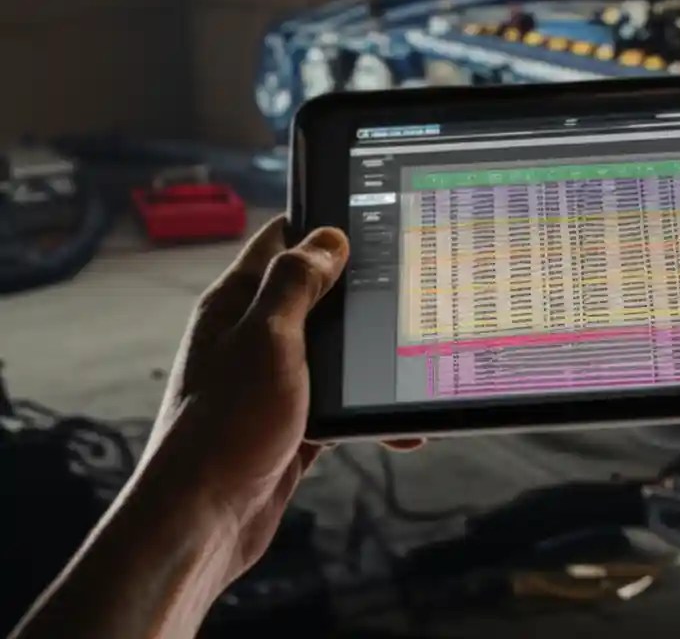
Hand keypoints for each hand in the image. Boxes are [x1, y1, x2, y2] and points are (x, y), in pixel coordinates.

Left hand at [139, 217, 419, 582]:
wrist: (204, 520)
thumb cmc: (226, 426)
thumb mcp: (268, 339)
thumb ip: (296, 285)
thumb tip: (327, 237)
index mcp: (236, 304)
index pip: (281, 242)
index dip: (323, 227)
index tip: (375, 221)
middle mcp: (251, 337)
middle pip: (316, 297)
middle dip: (361, 296)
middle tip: (410, 292)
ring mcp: (271, 383)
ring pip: (333, 355)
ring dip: (370, 362)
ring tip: (413, 365)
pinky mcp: (290, 425)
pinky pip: (339, 408)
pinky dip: (368, 415)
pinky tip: (399, 429)